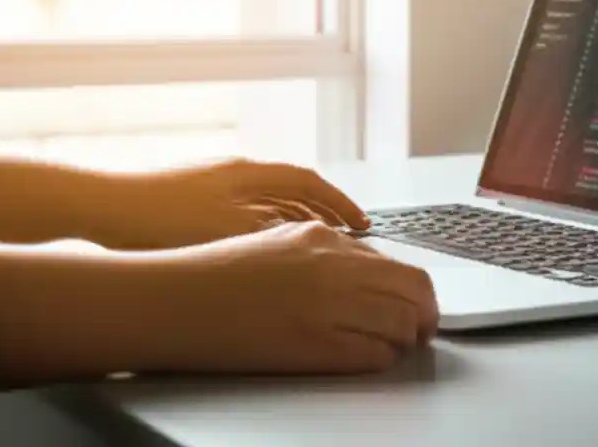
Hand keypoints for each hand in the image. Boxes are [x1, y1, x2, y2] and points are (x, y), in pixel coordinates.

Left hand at [107, 160, 370, 248]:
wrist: (99, 208)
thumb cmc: (158, 219)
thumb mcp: (228, 231)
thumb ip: (274, 234)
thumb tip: (313, 241)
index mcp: (248, 173)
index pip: (310, 182)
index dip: (340, 203)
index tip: (363, 223)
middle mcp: (234, 173)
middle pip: (292, 190)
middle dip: (322, 212)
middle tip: (346, 236)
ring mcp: (210, 185)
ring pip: (267, 202)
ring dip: (294, 221)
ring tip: (311, 245)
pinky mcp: (189, 202)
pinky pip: (244, 213)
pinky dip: (264, 229)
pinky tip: (259, 253)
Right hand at [142, 222, 438, 373]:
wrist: (171, 300)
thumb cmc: (210, 276)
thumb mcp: (274, 244)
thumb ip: (320, 255)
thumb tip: (361, 274)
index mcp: (322, 238)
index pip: (397, 263)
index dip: (412, 289)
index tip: (412, 303)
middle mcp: (333, 265)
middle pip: (414, 288)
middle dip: (425, 312)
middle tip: (422, 328)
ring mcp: (327, 304)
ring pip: (404, 322)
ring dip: (408, 337)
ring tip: (399, 345)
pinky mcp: (316, 343)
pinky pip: (374, 354)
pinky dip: (381, 359)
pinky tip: (371, 359)